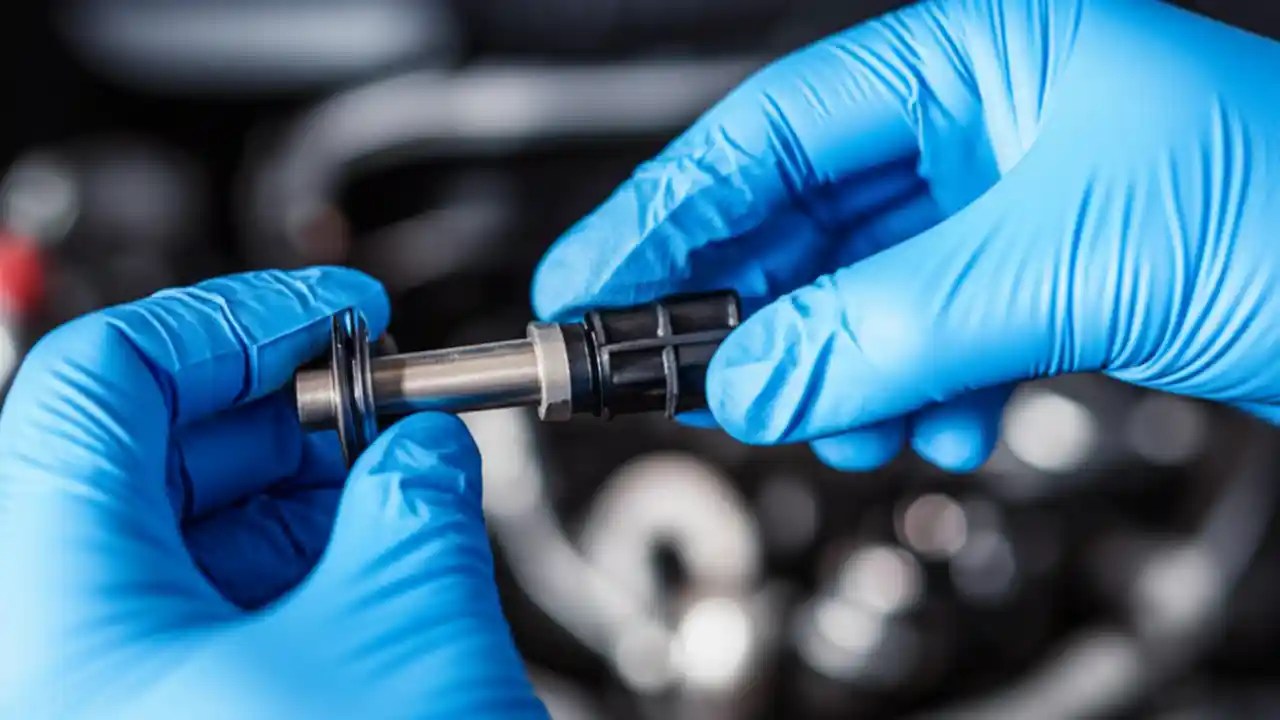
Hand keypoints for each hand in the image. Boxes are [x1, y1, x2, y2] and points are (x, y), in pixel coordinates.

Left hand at [0, 269, 545, 718]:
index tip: (332, 307)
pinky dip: (288, 561)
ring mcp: (100, 689)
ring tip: (395, 479)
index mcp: (63, 617)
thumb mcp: (411, 632)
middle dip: (281, 404)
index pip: (100, 378)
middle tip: (381, 396)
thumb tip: (426, 446)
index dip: (233, 316)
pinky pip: (199, 605)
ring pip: (171, 532)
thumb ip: (419, 498)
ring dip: (292, 485)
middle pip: (134, 450)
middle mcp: (55, 651)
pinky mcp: (156, 715)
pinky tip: (370, 551)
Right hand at [532, 0, 1279, 471]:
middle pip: (796, 218)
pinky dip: (905, 393)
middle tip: (676, 376)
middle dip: (744, 310)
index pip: (769, 131)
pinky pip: (914, 342)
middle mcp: (974, 123)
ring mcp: (998, 207)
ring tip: (837, 415)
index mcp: (970, 56)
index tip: (590, 285)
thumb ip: (882, 326)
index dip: (665, 212)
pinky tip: (935, 418)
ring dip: (830, 369)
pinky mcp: (1027, 283)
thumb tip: (756, 378)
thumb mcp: (1060, 261)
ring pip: (850, 295)